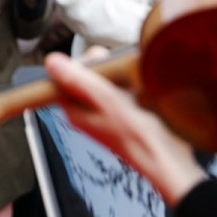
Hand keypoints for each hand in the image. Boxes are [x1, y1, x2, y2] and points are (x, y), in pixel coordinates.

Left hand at [44, 52, 206, 205]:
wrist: (165, 155)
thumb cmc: (135, 135)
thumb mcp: (104, 100)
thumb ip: (77, 79)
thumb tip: (51, 62)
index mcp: (74, 110)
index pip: (63, 77)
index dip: (79, 64)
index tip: (97, 61)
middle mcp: (87, 111)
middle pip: (84, 76)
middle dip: (102, 68)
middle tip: (116, 73)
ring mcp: (105, 110)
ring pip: (104, 80)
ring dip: (117, 74)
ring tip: (130, 80)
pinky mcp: (122, 110)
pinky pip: (120, 87)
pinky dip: (129, 83)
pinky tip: (138, 87)